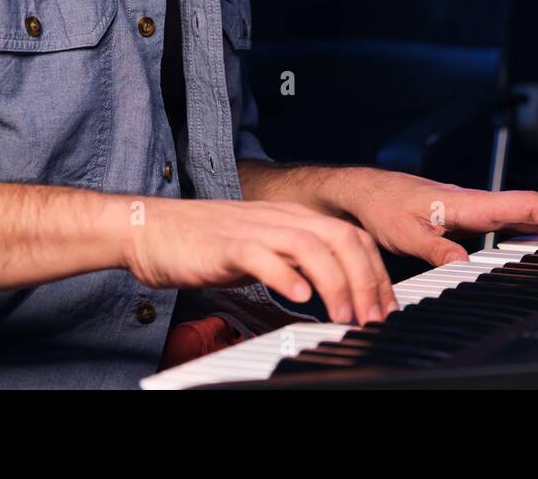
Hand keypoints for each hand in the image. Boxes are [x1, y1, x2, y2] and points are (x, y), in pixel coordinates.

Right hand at [122, 198, 397, 324]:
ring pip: (311, 245)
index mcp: (294, 218)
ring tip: (345, 316)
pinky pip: (263, 256)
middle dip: (367, 280)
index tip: (386, 306)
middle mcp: (282, 218)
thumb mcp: (262, 250)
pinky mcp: (227, 245)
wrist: (151, 229)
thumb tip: (330, 290)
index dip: (376, 271)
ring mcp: (255, 229)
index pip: (352, 236)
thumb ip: (296, 263)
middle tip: (374, 318)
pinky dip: (286, 276)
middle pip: (342, 238)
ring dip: (335, 282)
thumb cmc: (204, 244)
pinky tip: (300, 299)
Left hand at [338, 172, 537, 266]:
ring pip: (531, 209)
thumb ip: (436, 249)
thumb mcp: (404, 234)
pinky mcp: (471, 214)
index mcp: (469, 203)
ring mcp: (478, 206)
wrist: (364, 191)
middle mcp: (479, 201)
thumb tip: (465, 265)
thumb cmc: (383, 207)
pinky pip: (517, 216)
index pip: (524, 205)